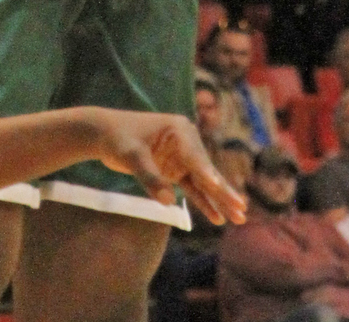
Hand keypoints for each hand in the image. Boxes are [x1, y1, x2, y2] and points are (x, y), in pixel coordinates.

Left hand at [88, 110, 246, 224]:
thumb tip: (169, 201)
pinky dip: (204, 202)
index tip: (221, 189)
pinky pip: (192, 188)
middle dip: (224, 193)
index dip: (208, 176)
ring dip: (219, 200)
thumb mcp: (131, 156)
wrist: (104, 134)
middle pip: (207, 171)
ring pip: (203, 182)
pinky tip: (217, 218)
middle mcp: (186, 142)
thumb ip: (150, 177)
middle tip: (243, 210)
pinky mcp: (175, 169)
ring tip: (239, 218)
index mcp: (178, 130)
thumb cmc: (118, 138)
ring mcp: (182, 157)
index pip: (196, 157)